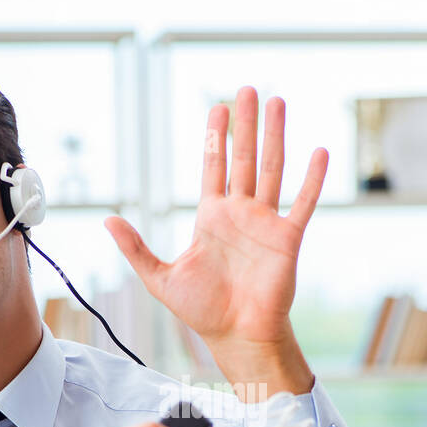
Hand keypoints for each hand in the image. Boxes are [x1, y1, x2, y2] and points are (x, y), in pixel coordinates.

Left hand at [103, 86, 325, 389]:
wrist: (237, 336)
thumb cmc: (202, 311)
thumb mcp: (159, 278)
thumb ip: (135, 248)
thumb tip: (107, 220)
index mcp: (212, 218)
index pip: (213, 166)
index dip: (215, 137)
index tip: (217, 106)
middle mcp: (241, 214)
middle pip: (244, 158)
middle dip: (245, 124)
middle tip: (246, 90)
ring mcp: (266, 224)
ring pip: (273, 169)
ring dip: (275, 136)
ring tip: (277, 103)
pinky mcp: (288, 239)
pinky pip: (303, 203)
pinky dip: (312, 179)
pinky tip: (319, 152)